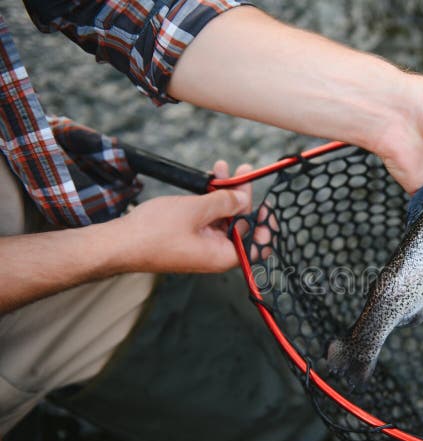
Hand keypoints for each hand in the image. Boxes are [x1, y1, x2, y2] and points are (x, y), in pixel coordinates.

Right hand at [121, 161, 252, 272]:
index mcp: (223, 256)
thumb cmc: (154, 233)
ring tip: (226, 169)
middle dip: (242, 197)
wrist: (118, 243)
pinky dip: (209, 201)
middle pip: (240, 225)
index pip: (256, 244)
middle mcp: (215, 254)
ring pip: (222, 218)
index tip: (269, 206)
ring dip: (225, 194)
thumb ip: (224, 203)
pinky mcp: (188, 238)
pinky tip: (210, 181)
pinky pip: (206, 219)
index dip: (265, 225)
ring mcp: (201, 246)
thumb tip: (242, 198)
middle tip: (244, 173)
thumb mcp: (196, 210)